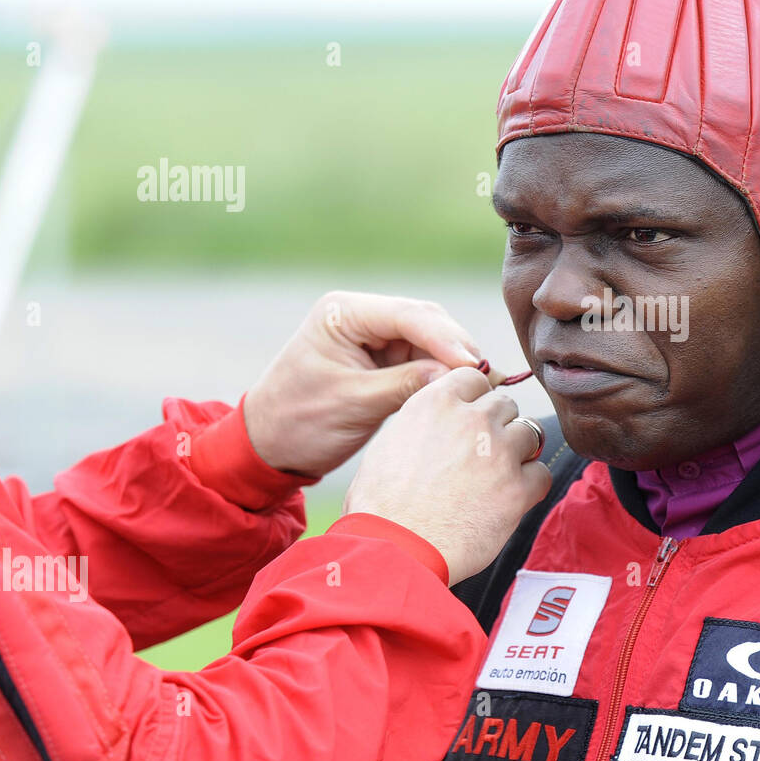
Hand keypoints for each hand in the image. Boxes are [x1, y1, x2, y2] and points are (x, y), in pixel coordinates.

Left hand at [243, 291, 481, 478]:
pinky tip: (466, 390)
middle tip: (490, 378)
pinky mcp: (382, 359)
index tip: (476, 365)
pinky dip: (444, 374)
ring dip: (456, 362)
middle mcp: (361, 316)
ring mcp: (373, 337)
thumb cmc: (298, 422)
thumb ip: (406, 385)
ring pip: (430, 340)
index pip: (408, 316)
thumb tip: (459, 376)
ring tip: (486, 386)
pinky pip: (423, 360)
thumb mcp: (354, 403)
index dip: (447, 339)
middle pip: (425, 322)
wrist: (268, 447)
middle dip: (458, 349)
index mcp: (343, 313)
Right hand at [343, 367, 551, 584]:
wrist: (395, 551)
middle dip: (497, 425)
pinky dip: (530, 485)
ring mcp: (499, 452)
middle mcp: (471, 419)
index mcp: (435, 403)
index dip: (475, 398)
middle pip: (505, 403)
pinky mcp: (518, 488)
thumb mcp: (388, 444)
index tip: (470, 418)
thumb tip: (441, 421)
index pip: (474, 376)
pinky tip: (509, 499)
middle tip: (481, 454)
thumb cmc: (381, 507)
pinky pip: (542, 473)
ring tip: (496, 476)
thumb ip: (423, 422)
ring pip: (530, 432)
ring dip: (517, 452)